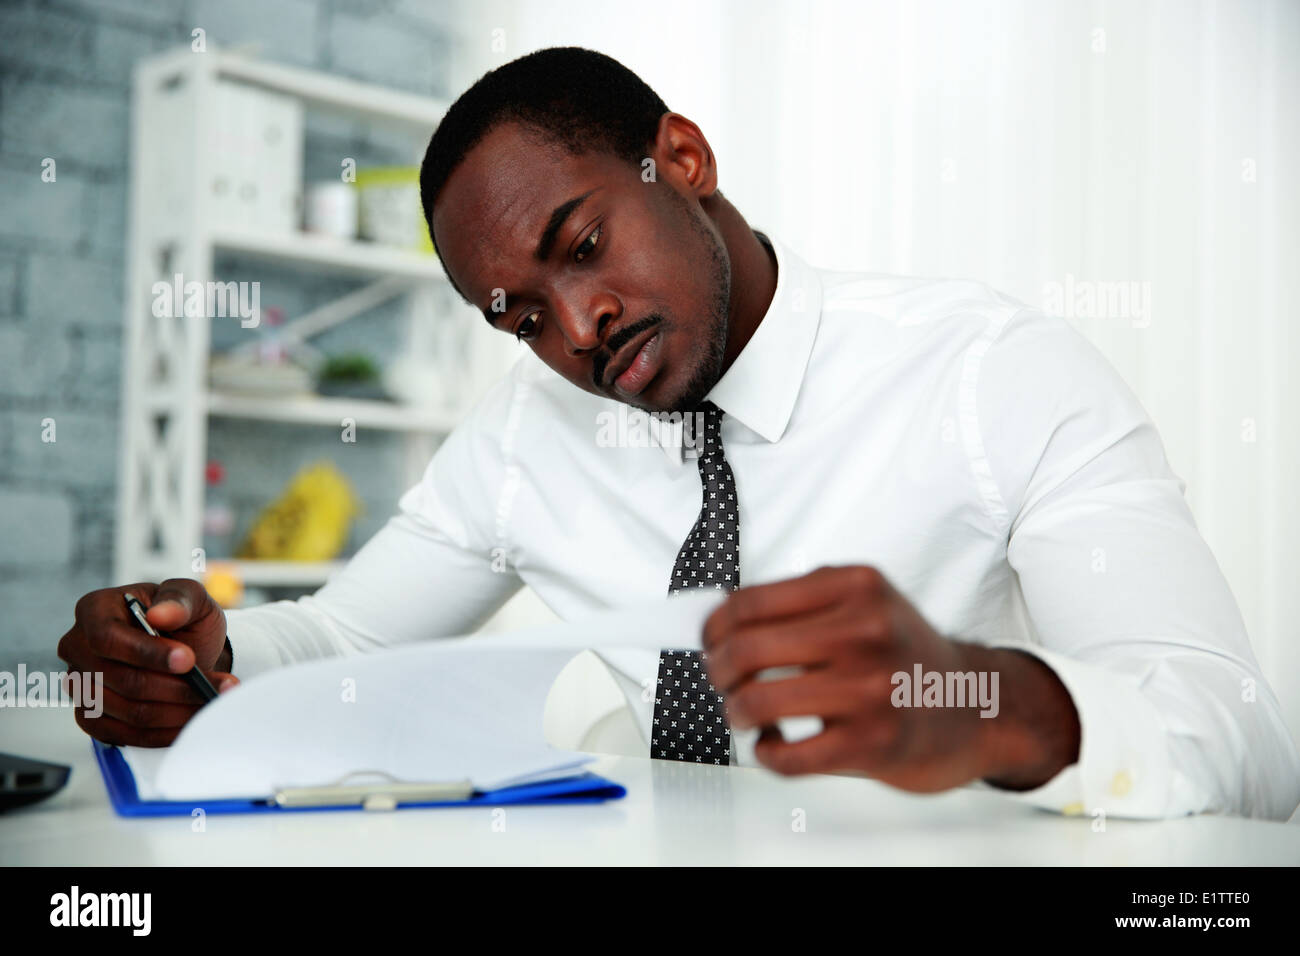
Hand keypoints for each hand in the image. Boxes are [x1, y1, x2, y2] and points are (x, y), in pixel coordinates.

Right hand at [57, 578, 237, 746]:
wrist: (186, 651)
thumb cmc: (183, 619)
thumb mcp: (191, 597)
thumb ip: (179, 600)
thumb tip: (159, 614)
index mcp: (95, 609)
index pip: (108, 638)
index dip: (148, 653)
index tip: (188, 660)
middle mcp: (77, 647)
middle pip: (122, 679)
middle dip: (175, 687)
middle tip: (216, 687)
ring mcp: (80, 685)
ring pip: (129, 711)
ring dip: (177, 711)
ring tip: (212, 701)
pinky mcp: (91, 716)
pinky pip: (124, 734)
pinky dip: (164, 732)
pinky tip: (191, 719)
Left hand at [701, 565, 1079, 791]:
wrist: (974, 707)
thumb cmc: (904, 657)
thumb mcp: (863, 604)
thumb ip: (799, 604)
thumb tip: (718, 620)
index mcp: (857, 586)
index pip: (752, 601)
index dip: (714, 625)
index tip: (709, 639)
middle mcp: (866, 631)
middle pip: (747, 650)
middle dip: (718, 670)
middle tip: (722, 679)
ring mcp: (870, 689)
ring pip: (757, 702)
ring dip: (737, 712)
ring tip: (746, 713)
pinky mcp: (871, 743)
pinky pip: (785, 755)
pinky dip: (765, 752)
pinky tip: (776, 742)